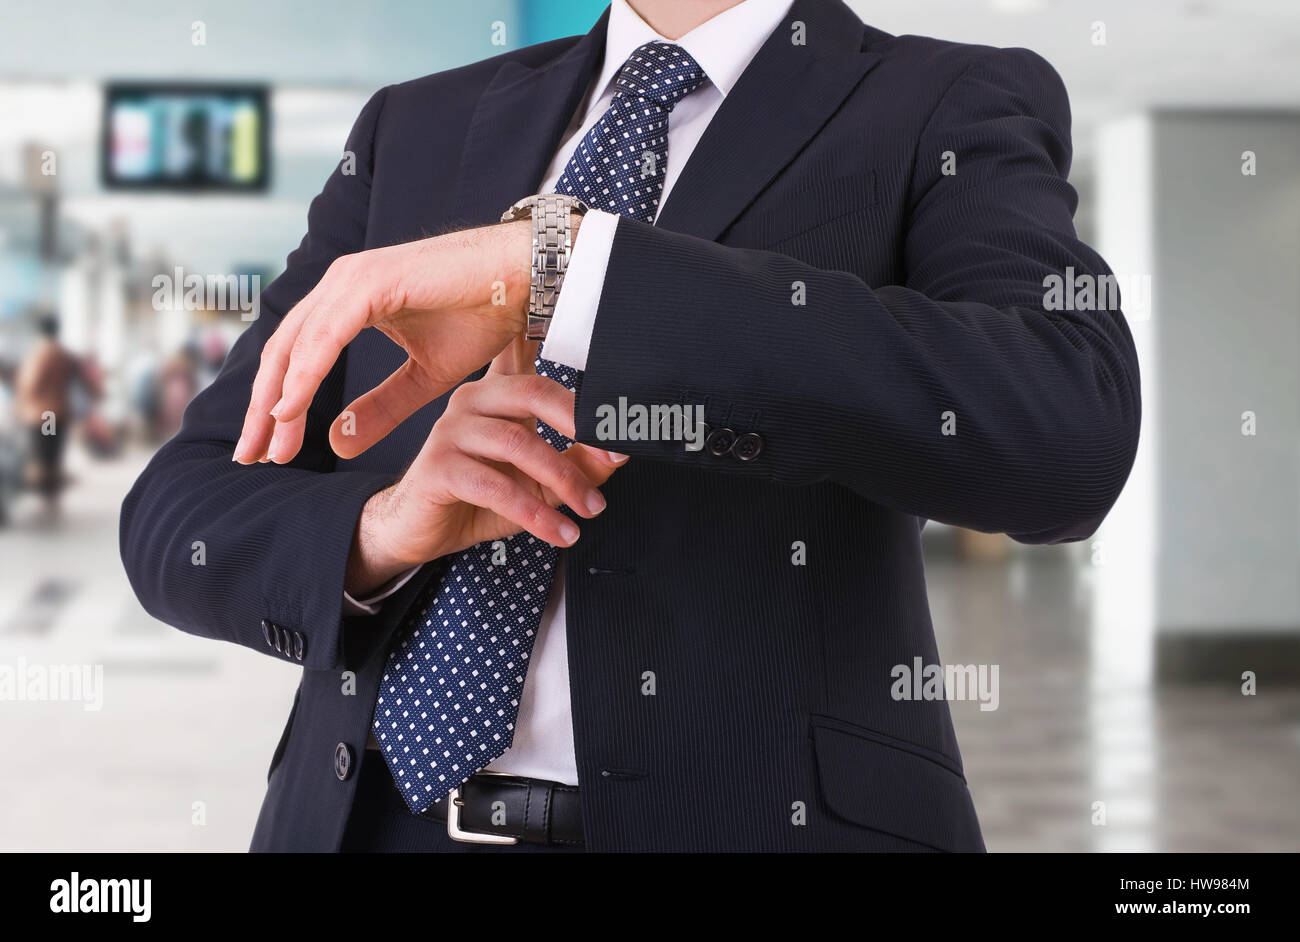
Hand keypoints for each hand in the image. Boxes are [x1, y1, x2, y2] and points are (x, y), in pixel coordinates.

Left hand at [234, 218, 548, 464]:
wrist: (525, 278)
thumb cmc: (483, 315)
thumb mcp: (424, 379)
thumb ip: (380, 408)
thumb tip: (336, 443)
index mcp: (348, 301)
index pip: (297, 359)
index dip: (278, 408)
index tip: (269, 452)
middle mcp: (341, 285)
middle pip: (283, 354)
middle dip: (264, 410)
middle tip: (252, 457)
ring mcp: (352, 279)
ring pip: (297, 346)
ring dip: (278, 400)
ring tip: (270, 444)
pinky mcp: (370, 281)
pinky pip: (325, 336)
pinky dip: (304, 375)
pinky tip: (290, 410)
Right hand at [343, 338, 626, 595]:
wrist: (421, 531)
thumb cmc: (479, 499)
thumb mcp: (540, 484)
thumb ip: (577, 463)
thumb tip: (619, 451)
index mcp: (499, 393)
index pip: (537, 364)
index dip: (578, 375)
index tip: (615, 402)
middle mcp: (472, 400)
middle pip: (533, 392)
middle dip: (580, 424)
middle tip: (615, 455)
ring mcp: (450, 430)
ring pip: (517, 442)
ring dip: (563, 479)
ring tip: (589, 509)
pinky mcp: (437, 466)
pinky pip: (494, 486)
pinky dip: (533, 512)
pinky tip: (558, 532)